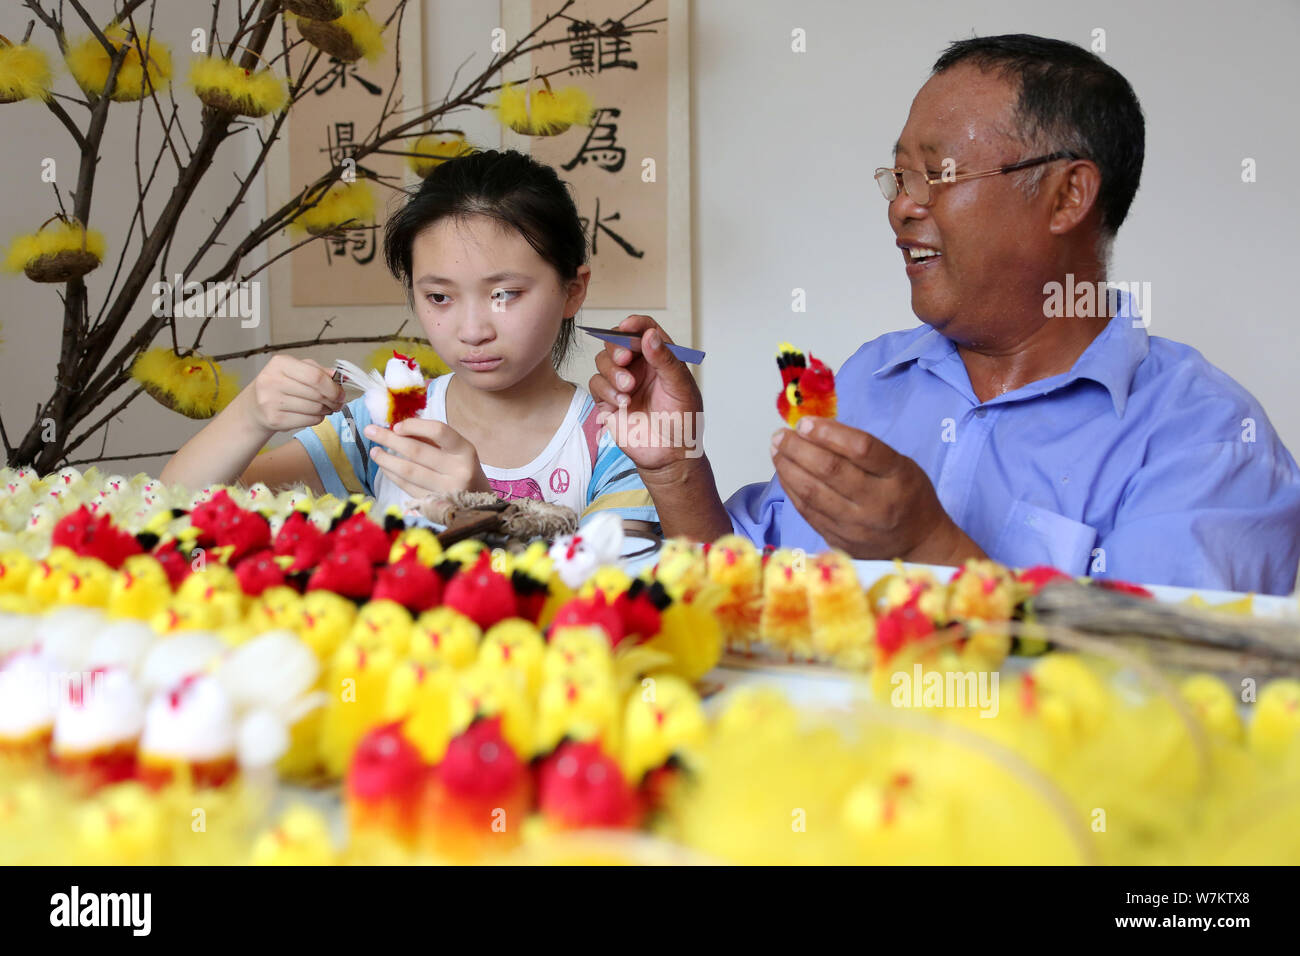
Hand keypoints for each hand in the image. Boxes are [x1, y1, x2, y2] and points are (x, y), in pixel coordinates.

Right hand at [244, 355, 344, 433]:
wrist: (255, 406)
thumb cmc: (280, 385)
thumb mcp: (296, 370)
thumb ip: (318, 371)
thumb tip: (340, 377)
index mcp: (280, 364)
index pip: (315, 376)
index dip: (333, 387)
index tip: (341, 393)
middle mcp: (272, 381)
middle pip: (317, 394)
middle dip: (333, 400)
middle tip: (337, 403)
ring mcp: (271, 402)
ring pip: (315, 408)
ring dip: (326, 410)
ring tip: (326, 408)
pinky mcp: (274, 420)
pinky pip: (308, 420)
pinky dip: (317, 418)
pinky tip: (314, 414)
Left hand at [363, 418, 492, 498]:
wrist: (479, 503)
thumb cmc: (462, 469)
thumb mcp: (456, 451)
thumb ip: (431, 439)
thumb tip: (397, 429)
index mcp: (466, 450)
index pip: (439, 431)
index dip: (414, 426)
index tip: (396, 426)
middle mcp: (459, 470)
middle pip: (418, 451)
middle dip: (389, 439)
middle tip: (370, 431)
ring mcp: (447, 490)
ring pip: (409, 472)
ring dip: (387, 460)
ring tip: (374, 451)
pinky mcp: (436, 504)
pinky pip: (408, 487)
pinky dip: (393, 476)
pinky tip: (385, 468)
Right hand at [588, 315, 703, 472]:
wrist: (670, 454)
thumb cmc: (682, 421)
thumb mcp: (681, 387)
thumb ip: (666, 360)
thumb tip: (649, 335)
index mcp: (659, 357)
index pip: (644, 330)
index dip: (634, 324)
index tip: (627, 326)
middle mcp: (638, 366)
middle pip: (616, 341)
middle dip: (616, 347)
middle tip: (624, 360)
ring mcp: (622, 382)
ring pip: (602, 361)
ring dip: (612, 373)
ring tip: (628, 390)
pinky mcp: (608, 400)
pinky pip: (596, 385)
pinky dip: (607, 392)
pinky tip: (623, 404)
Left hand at [772, 417, 985, 564]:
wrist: (919, 544)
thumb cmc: (907, 495)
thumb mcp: (900, 465)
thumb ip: (864, 449)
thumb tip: (815, 429)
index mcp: (898, 476)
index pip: (861, 448)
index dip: (828, 432)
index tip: (804, 422)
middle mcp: (878, 503)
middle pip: (830, 470)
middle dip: (798, 448)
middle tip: (780, 434)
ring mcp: (857, 526)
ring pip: (812, 492)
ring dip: (787, 467)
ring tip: (776, 449)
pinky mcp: (840, 540)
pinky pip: (807, 511)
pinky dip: (791, 488)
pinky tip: (784, 472)